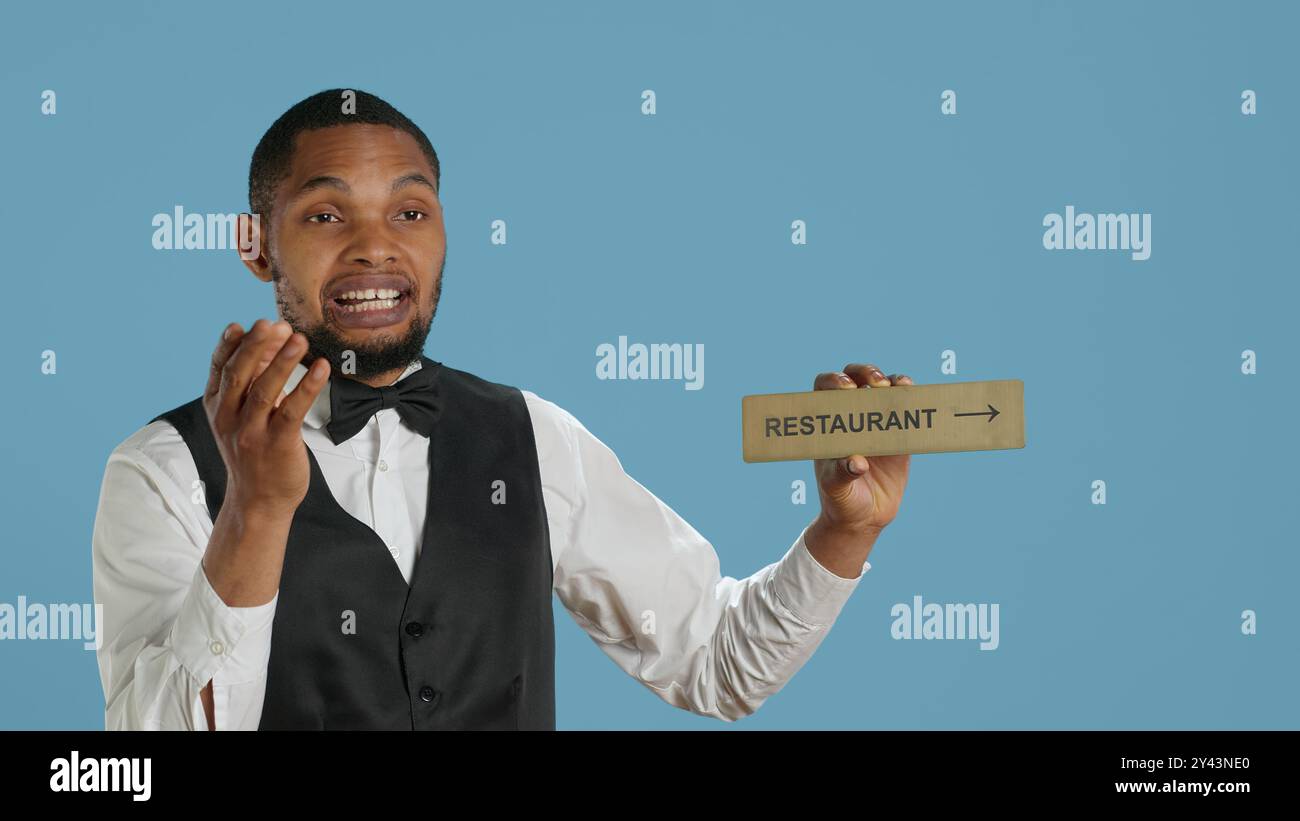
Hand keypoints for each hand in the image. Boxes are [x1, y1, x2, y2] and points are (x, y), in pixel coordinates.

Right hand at [203, 319, 329, 519]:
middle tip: (271, 323)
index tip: (241, 324)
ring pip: (264, 390)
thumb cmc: (254, 453)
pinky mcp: (277, 444)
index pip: (219, 369)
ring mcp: (251, 433)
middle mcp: (229, 418)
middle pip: (238, 375)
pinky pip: (292, 411)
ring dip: (282, 362)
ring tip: (299, 338)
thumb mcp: (244, 416)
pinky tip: (322, 368)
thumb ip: (254, 381)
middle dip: (254, 346)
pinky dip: (307, 387)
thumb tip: (271, 342)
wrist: (258, 501)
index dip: (229, 345)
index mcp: (218, 407)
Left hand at [811, 363, 913, 536]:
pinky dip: (910, 398)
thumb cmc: (840, 501)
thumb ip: (842, 474)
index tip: (845, 388)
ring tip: (897, 386)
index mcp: (828, 424)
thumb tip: (856, 462)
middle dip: (864, 372)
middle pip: (855, 378)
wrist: (864, 518)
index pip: (824, 389)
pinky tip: (913, 396)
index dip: (833, 380)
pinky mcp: (899, 435)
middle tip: (876, 383)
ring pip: (883, 387)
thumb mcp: (835, 489)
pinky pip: (905, 409)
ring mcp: (876, 423)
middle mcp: (851, 417)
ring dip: (891, 380)